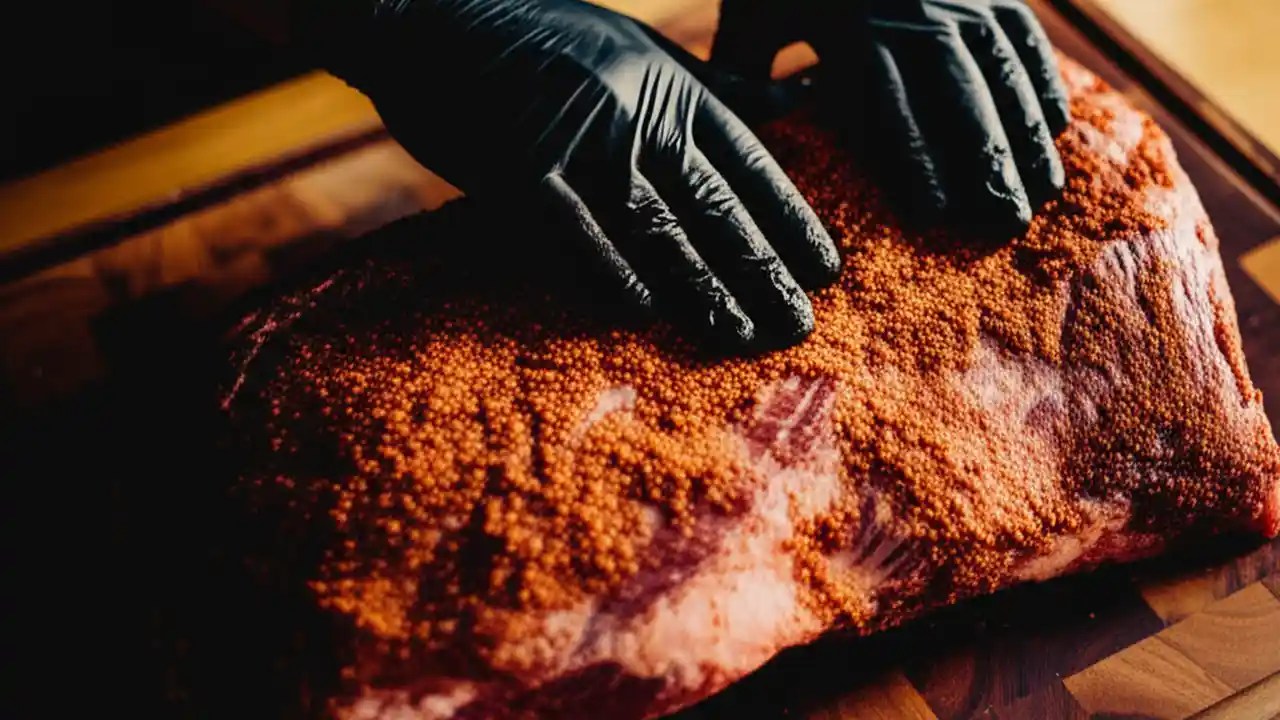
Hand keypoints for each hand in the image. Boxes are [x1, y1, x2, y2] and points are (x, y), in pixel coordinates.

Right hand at [311, 0, 840, 351]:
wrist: (434, 15)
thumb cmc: (543, 36)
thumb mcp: (643, 48)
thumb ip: (718, 83)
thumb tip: (799, 94)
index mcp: (671, 88)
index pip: (748, 163)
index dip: (789, 218)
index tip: (823, 270)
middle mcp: (637, 114)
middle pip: (713, 204)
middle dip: (760, 270)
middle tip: (796, 326)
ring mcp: (579, 139)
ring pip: (655, 227)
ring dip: (702, 288)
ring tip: (740, 337)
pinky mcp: (519, 166)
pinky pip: (572, 229)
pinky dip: (606, 271)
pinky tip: (643, 312)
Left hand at [713, 0, 1070, 234]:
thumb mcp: (750, 20)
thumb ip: (741, 78)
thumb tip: (739, 140)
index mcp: (845, 27)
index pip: (885, 101)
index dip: (913, 158)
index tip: (934, 213)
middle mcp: (907, 9)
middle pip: (955, 90)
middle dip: (986, 158)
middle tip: (1006, 221)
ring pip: (998, 67)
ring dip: (1025, 131)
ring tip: (1043, 192)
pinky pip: (1023, 31)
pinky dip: (1043, 77)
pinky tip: (1055, 128)